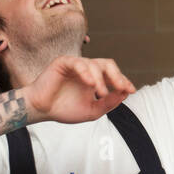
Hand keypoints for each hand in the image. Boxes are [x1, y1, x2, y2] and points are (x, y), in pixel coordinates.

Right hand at [20, 55, 134, 123]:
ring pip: (95, 64)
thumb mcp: (92, 111)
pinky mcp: (63, 62)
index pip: (112, 75)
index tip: (131, 90)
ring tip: (101, 94)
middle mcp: (87, 69)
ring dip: (101, 79)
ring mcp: (75, 64)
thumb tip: (125, 93)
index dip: (123, 81)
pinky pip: (78, 62)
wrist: (42, 111)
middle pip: (108, 65)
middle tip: (122, 88)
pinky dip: (86, 72)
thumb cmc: (64, 110)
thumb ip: (108, 103)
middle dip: (117, 76)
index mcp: (94, 79)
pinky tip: (89, 83)